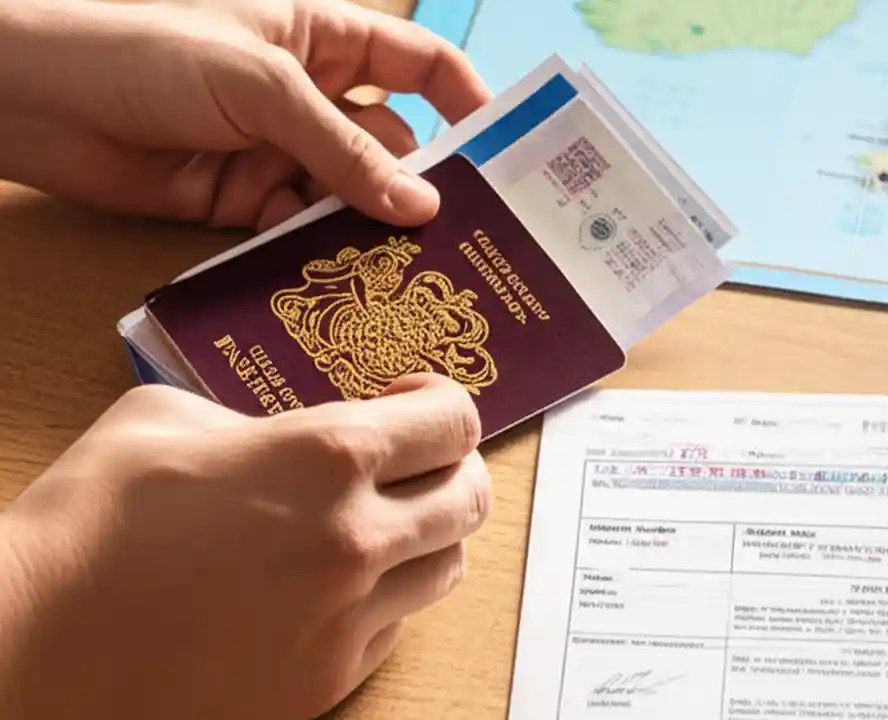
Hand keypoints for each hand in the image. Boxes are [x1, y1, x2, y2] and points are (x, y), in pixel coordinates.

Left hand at [0, 0, 490, 231]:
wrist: (36, 98)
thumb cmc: (145, 52)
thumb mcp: (262, 88)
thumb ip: (344, 149)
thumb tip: (421, 206)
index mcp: (323, 38)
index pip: (418, 63)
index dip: (465, 100)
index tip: (505, 152)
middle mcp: (311, 95)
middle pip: (393, 141)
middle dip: (427, 183)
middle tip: (471, 235)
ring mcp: (278, 150)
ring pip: (351, 194)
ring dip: (375, 226)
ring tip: (416, 270)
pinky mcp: (243, 201)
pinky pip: (300, 229)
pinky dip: (320, 250)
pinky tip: (346, 279)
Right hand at [0, 374, 490, 718]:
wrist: (29, 647)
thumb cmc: (87, 524)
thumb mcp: (168, 418)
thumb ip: (257, 418)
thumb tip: (287, 435)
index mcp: (327, 458)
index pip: (454, 423)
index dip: (442, 405)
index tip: (412, 404)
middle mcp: (356, 540)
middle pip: (470, 499)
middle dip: (451, 469)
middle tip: (414, 462)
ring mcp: (345, 621)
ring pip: (446, 570)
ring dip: (427, 538)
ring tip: (379, 525)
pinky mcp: (323, 683)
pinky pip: (393, 631)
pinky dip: (382, 601)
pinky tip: (333, 587)